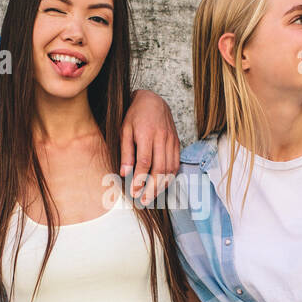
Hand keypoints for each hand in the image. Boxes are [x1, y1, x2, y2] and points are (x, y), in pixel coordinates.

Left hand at [122, 89, 179, 204]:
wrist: (152, 100)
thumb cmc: (135, 116)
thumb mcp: (124, 130)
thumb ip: (126, 152)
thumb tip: (124, 173)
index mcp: (147, 134)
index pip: (145, 162)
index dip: (140, 179)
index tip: (134, 192)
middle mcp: (162, 138)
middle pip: (160, 168)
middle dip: (152, 188)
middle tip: (144, 200)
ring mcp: (172, 140)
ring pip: (170, 168)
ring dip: (162, 185)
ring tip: (152, 196)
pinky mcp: (177, 142)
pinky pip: (176, 163)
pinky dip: (170, 176)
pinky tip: (162, 184)